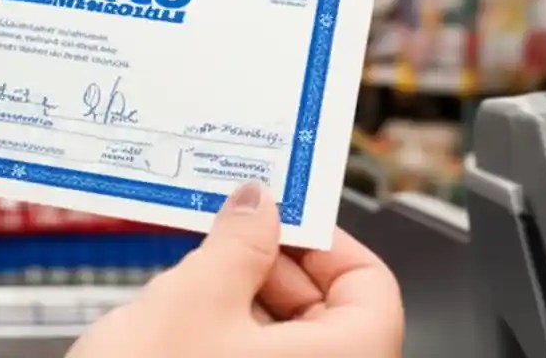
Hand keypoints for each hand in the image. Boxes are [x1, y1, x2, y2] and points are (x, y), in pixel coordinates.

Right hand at [69, 181, 402, 357]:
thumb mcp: (193, 299)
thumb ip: (237, 242)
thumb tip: (259, 204)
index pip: (372, 286)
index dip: (324, 241)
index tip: (277, 214)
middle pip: (326, 313)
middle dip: (268, 268)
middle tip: (219, 238)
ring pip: (284, 342)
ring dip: (236, 303)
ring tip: (182, 291)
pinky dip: (221, 340)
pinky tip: (173, 330)